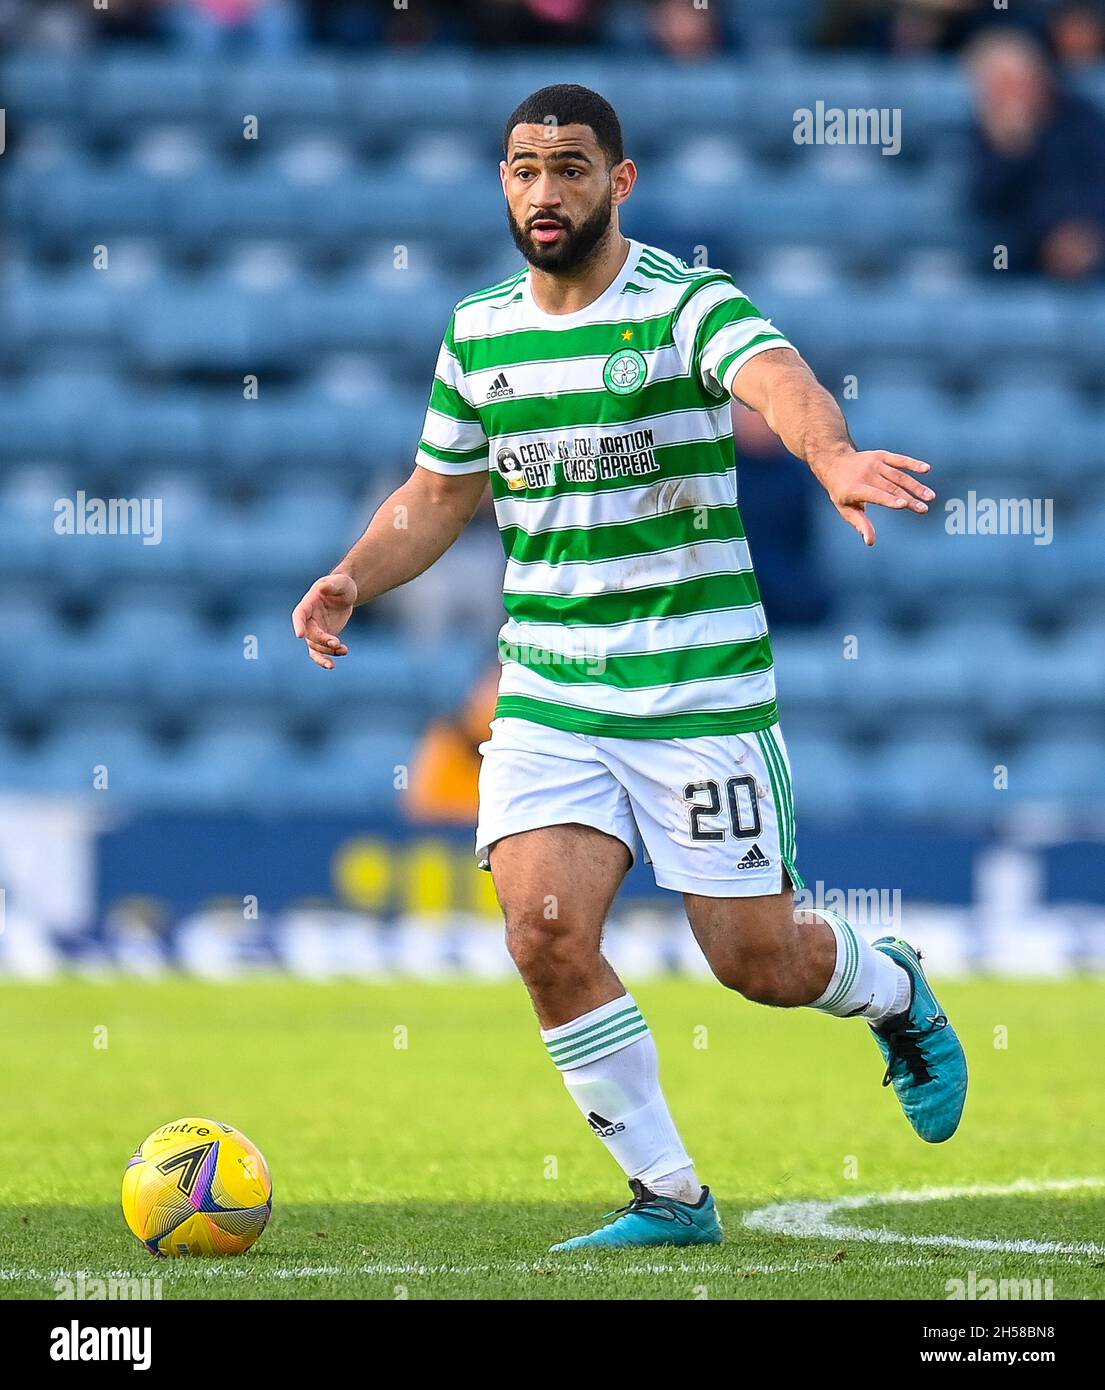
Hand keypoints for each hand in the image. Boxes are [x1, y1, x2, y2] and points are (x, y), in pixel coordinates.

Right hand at [291, 573, 356, 668]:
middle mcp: (308, 619)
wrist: (345, 595)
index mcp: (308, 604)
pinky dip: (329, 657)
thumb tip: (323, 587)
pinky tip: (340, 656)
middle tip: (336, 643)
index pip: (299, 615)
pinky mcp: (324, 639)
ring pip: (315, 648)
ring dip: (327, 653)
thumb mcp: (340, 582)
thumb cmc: (341, 585)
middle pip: (310, 635)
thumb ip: (331, 585)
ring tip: (344, 650)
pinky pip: (322, 652)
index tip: (299, 635)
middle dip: (322, 641)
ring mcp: (315, 630)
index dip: (298, 625)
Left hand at [810, 447, 934, 547]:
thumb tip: (870, 542)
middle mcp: (866, 475)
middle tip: (924, 509)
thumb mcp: (846, 508)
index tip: (903, 505)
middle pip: (891, 488)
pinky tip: (926, 469)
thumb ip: (860, 523)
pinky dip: (912, 464)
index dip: (888, 500)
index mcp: (855, 489)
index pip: (875, 495)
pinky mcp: (881, 456)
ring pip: (898, 476)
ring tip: (930, 496)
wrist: (834, 461)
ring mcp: (874, 464)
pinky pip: (899, 460)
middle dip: (909, 499)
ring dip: (915, 486)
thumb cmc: (841, 491)